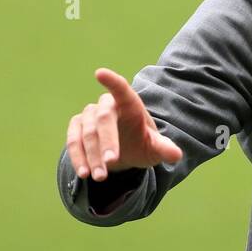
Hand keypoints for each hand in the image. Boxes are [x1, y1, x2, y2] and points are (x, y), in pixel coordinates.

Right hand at [66, 68, 182, 180]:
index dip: (111, 82)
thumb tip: (177, 155)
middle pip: (104, 118)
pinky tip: (83, 173)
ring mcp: (89, 115)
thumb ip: (164, 149)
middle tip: (111, 162)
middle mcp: (107, 106)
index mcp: (129, 104)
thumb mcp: (155, 148)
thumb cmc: (142, 144)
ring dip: (92, 156)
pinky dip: (78, 157)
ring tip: (100, 177)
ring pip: (87, 133)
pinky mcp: (76, 127)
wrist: (124, 153)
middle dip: (107, 141)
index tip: (100, 73)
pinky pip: (74, 141)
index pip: (121, 89)